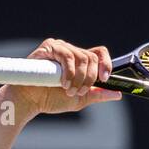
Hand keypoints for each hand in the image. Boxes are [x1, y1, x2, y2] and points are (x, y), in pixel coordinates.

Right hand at [1, 39, 121, 121]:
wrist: (30, 101)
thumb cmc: (51, 99)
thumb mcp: (80, 99)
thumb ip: (98, 95)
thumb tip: (118, 94)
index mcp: (80, 62)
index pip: (99, 54)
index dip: (106, 64)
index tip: (105, 78)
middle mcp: (71, 52)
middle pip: (93, 57)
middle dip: (90, 78)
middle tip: (78, 91)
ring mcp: (61, 48)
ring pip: (83, 58)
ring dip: (79, 79)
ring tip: (68, 90)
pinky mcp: (50, 47)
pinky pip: (68, 57)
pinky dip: (69, 73)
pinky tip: (62, 83)